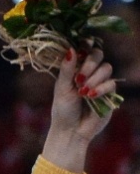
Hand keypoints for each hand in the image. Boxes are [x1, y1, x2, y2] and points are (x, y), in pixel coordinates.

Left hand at [44, 50, 119, 170]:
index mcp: (75, 68)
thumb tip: (71, 49)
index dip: (86, 43)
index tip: (85, 43)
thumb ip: (67, 70)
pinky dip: (101, 88)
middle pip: (98, 54)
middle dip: (90, 63)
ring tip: (83, 91)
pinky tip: (91, 96)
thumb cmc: (63, 110)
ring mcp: (100, 81)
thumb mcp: (62, 88)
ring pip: (107, 68)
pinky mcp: (110, 93)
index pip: (84, 49)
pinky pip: (111, 83)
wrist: (71, 131)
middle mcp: (89, 72)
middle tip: (80, 76)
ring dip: (94, 78)